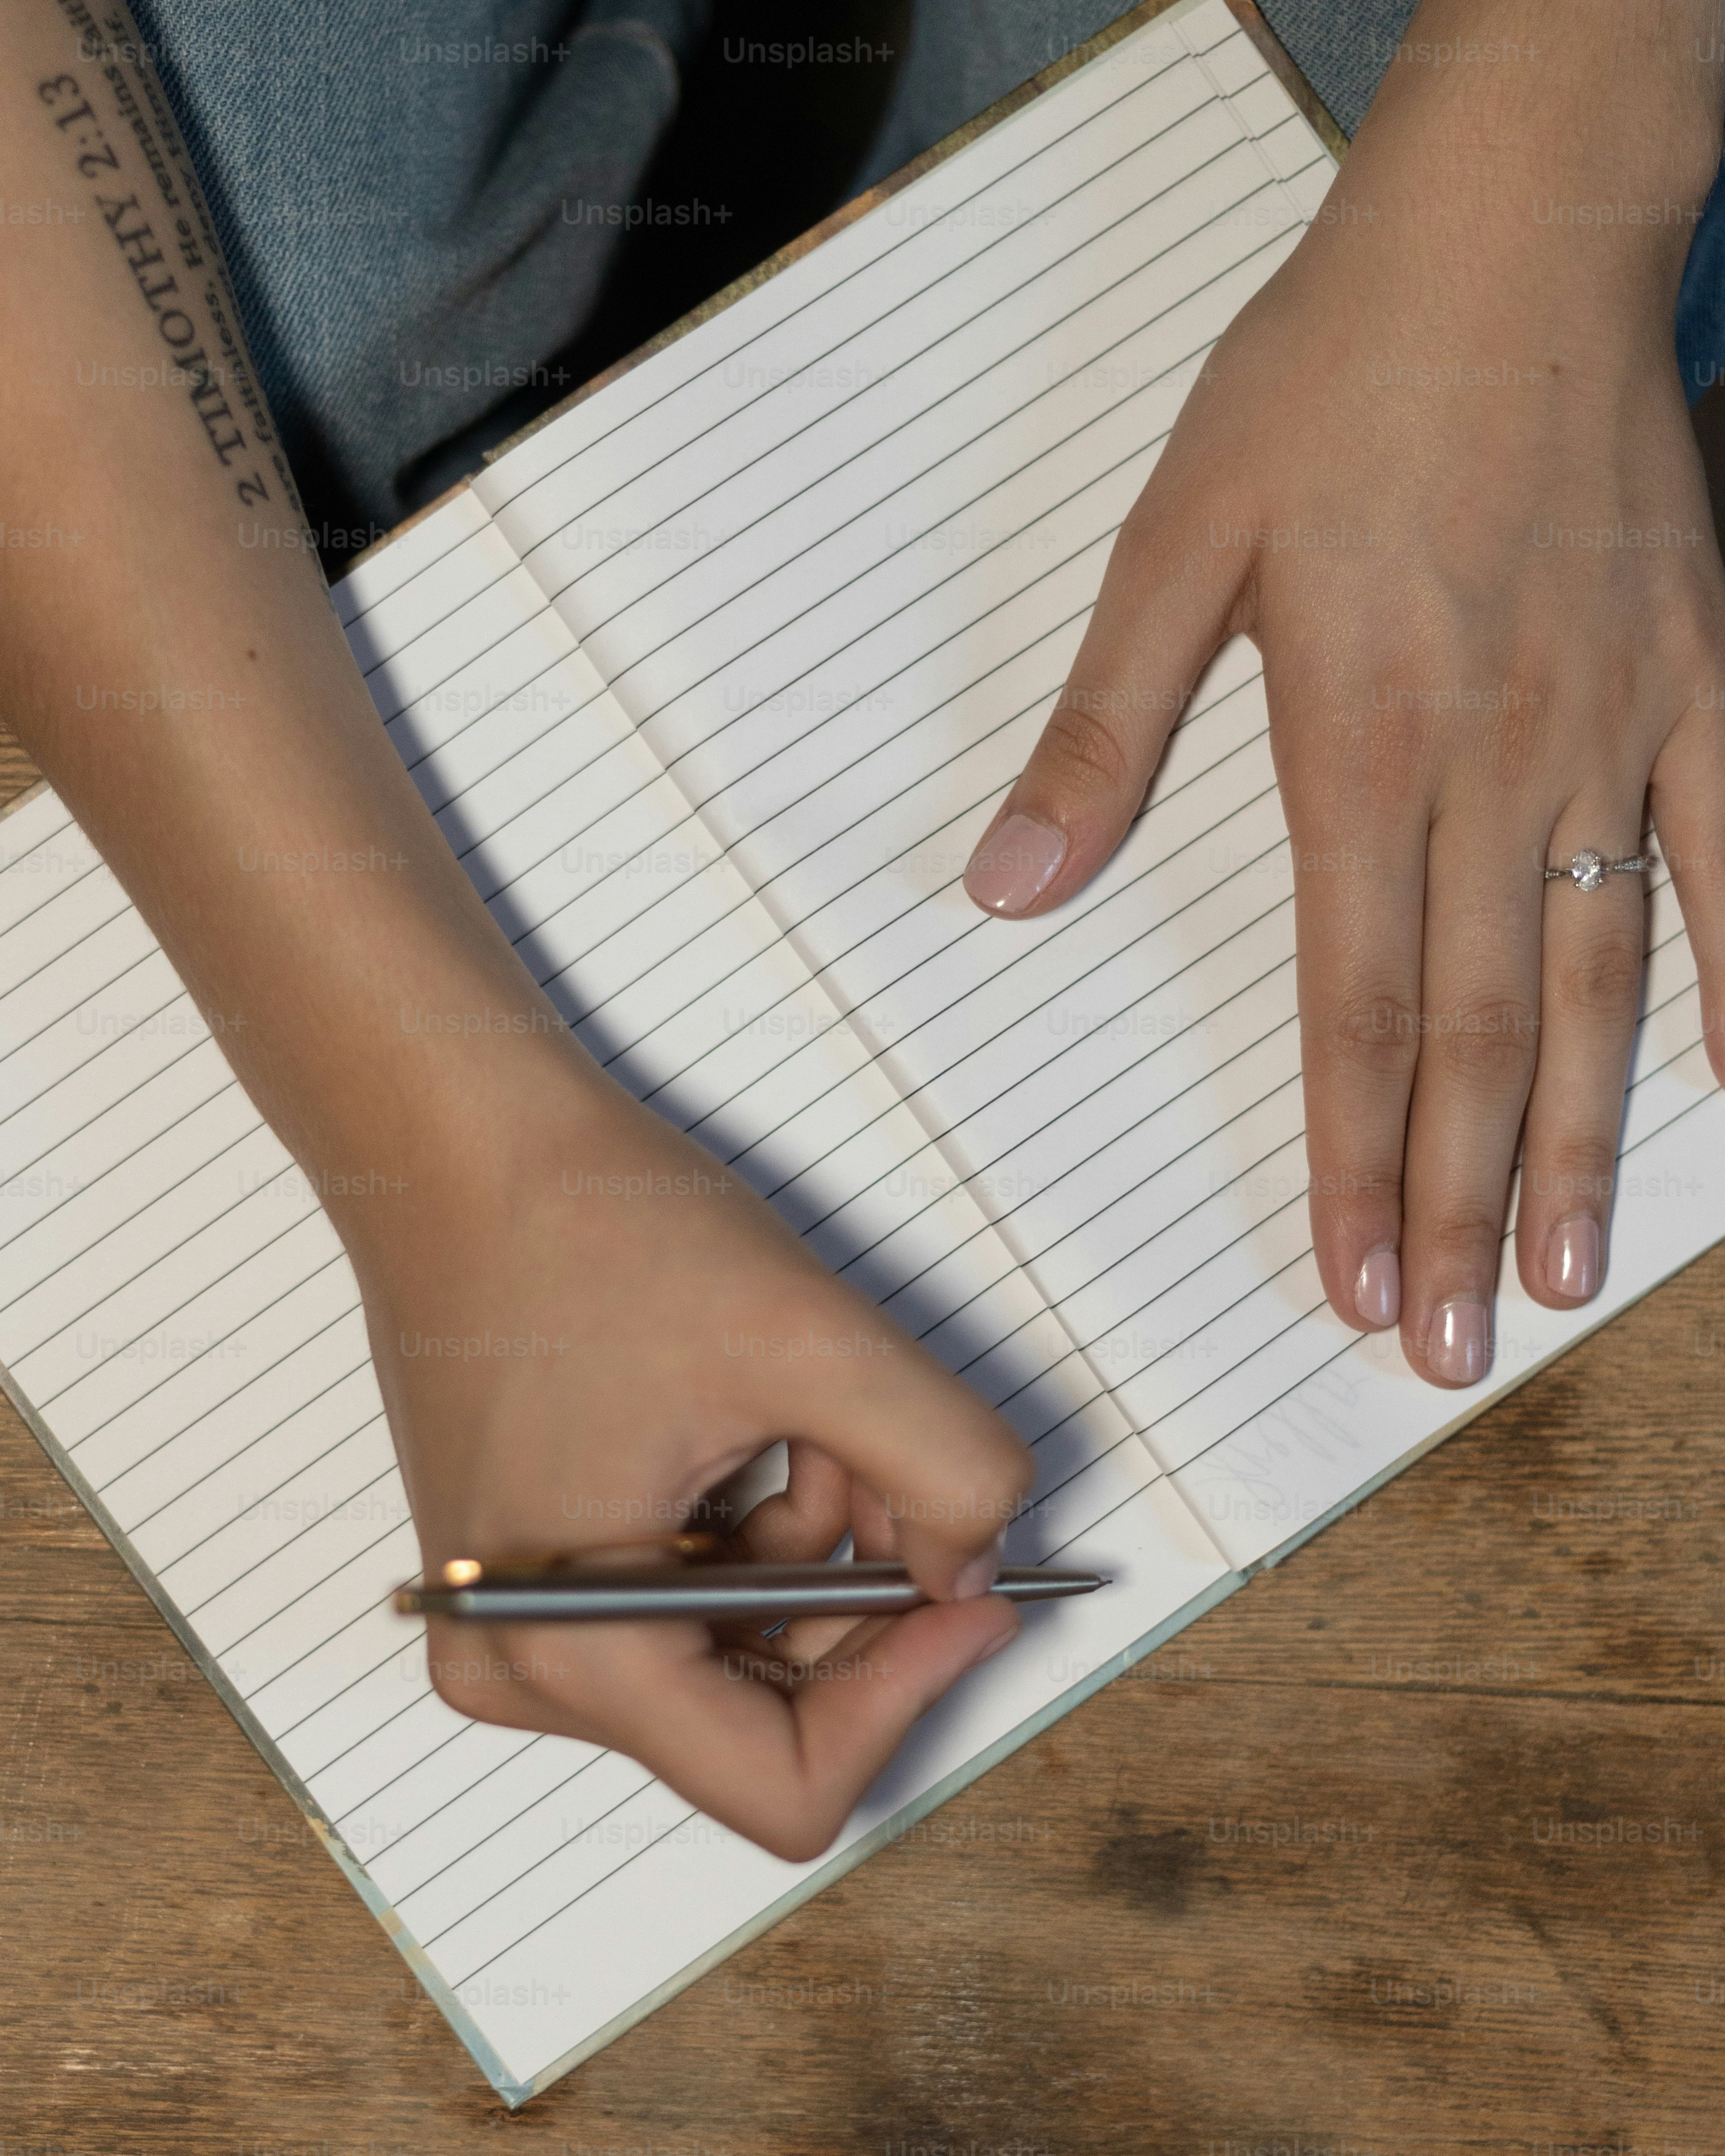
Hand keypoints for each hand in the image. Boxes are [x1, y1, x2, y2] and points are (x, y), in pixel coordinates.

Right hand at [335, 1058, 1030, 1860]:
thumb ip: (944, 1467)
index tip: (972, 1594)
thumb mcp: (811, 1340)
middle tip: (874, 1449)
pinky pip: (696, 1590)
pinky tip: (753, 1409)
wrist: (455, 1136)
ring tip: (804, 1404)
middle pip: (770, 1711)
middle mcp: (526, 1667)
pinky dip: (762, 1518)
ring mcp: (525, 1618)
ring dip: (816, 1540)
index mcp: (569, 1654)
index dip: (905, 1694)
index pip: (785, 1786)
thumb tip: (976, 1570)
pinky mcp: (540, 1563)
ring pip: (745, 1641)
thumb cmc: (593, 1225)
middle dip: (858, 1589)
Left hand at [962, 15, 1724, 1387]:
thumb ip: (1101, 735)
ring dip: (1574, 1139)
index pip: (1351, 1009)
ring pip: (1598, 978)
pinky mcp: (1698, 673)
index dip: (1348, 1162)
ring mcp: (1615, 728)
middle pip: (1473, 1031)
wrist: (1504, 238)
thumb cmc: (1331, 384)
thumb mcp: (1174, 546)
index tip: (1349, 1283)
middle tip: (1451, 1345)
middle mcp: (1496, 767)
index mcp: (1360, 749)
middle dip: (1448, 1202)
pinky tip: (1719, 1090)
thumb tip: (1009, 888)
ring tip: (1559, 1275)